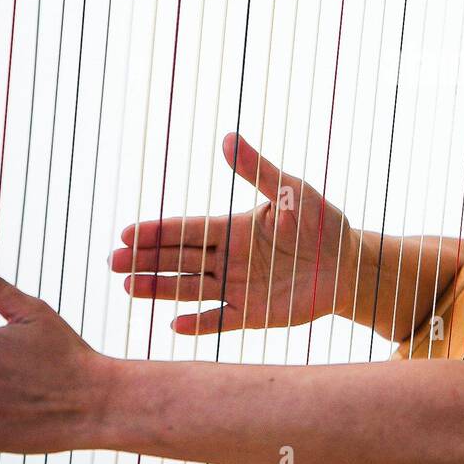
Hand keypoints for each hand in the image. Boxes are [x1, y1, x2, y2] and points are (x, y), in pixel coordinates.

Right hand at [110, 132, 365, 334]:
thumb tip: (226, 137)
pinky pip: (220, 320)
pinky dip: (199, 324)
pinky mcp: (253, 315)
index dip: (159, 232)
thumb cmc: (321, 222)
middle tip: (113, 261)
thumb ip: (258, 169)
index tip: (128, 233)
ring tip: (129, 288)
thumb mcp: (292, 190)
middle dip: (146, 260)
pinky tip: (175, 326)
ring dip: (161, 288)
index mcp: (234, 228)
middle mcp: (229, 259)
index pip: (188, 230)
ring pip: (190, 289)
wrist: (350, 264)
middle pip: (179, 259)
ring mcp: (238, 288)